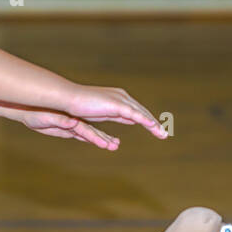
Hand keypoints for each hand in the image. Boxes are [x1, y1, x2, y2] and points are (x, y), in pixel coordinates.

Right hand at [19, 85, 167, 150]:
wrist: (67, 98)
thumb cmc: (77, 106)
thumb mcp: (97, 114)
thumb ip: (110, 116)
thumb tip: (115, 121)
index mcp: (117, 99)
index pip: (135, 111)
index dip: (145, 120)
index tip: (155, 129)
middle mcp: (121, 97)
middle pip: (142, 112)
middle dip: (154, 124)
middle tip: (164, 134)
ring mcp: (120, 100)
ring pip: (141, 114)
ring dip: (153, 125)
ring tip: (162, 135)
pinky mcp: (117, 105)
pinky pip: (135, 114)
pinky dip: (145, 121)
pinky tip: (153, 127)